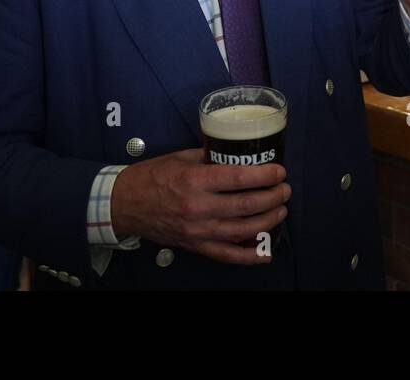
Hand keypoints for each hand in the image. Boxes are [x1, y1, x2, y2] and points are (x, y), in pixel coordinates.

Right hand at [110, 148, 290, 264]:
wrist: (124, 204)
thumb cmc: (153, 176)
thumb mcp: (182, 157)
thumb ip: (211, 157)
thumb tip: (239, 153)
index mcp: (196, 181)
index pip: (240, 178)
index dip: (265, 175)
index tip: (280, 171)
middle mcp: (199, 208)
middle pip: (247, 205)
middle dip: (273, 197)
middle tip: (285, 189)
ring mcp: (198, 231)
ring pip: (242, 230)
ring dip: (268, 221)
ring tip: (281, 210)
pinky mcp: (195, 246)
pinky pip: (227, 255)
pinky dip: (249, 256)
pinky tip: (267, 252)